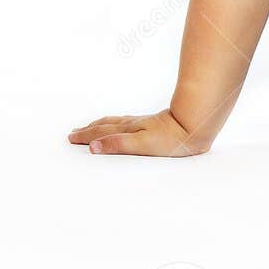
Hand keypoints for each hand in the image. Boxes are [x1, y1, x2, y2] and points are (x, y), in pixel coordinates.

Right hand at [67, 109, 206, 156]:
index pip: (102, 133)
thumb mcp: (142, 144)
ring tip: (92, 126)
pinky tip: (124, 125)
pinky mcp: (155, 124)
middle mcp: (135, 125)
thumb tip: (92, 146)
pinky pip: (129, 122)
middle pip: (107, 126)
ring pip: (117, 122)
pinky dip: (118, 123)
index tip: (72, 137)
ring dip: (101, 125)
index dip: (87, 136)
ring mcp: (144, 123)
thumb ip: (118, 145)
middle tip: (75, 132)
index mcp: (129, 130)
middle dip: (90, 130)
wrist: (196, 124)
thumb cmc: (172, 138)